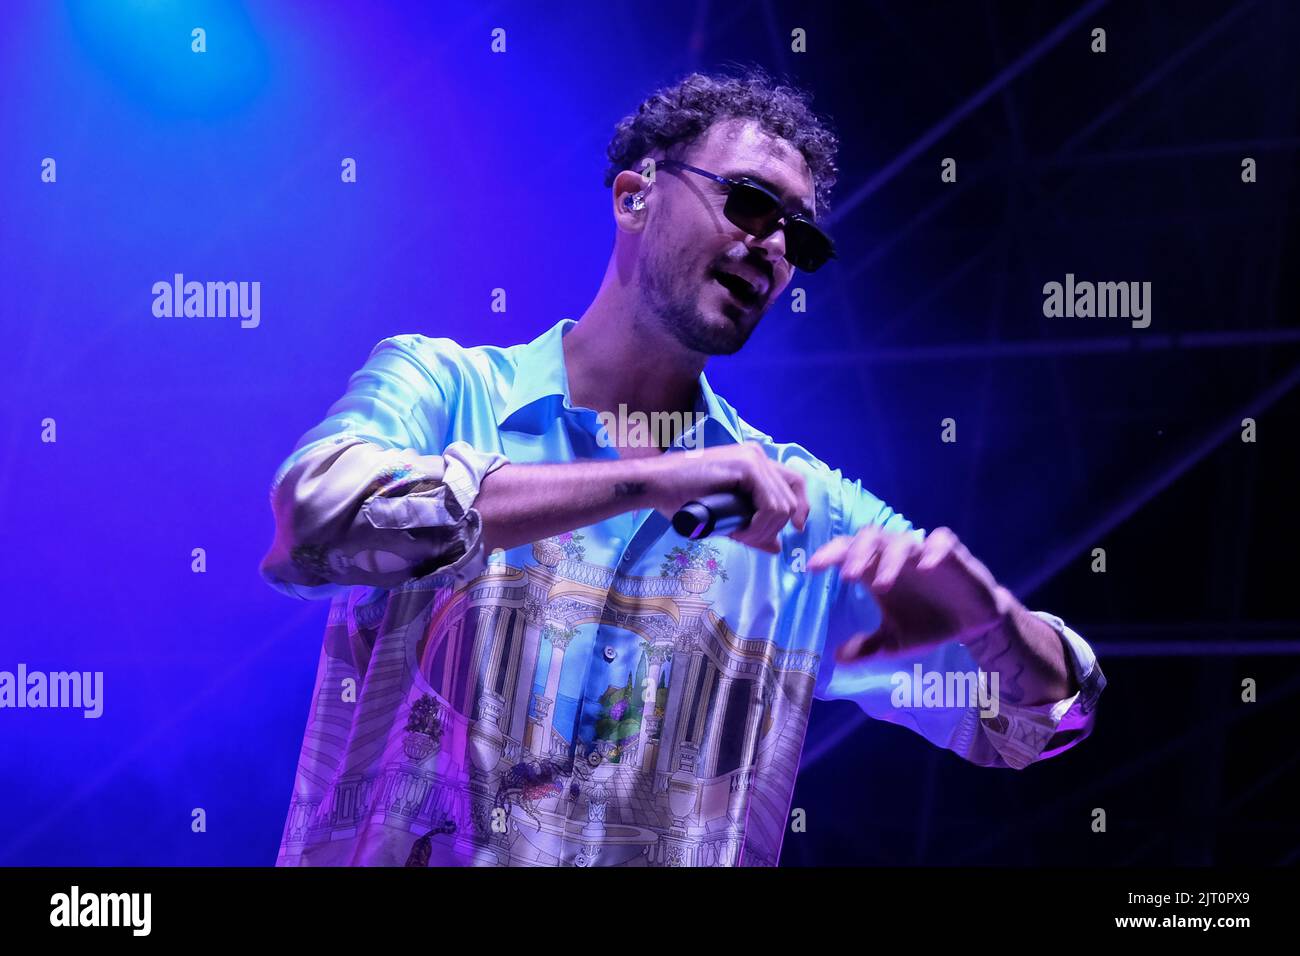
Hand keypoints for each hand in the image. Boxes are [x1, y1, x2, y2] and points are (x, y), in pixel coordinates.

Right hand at [645, 441, 808, 553]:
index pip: (794, 485)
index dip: (799, 510)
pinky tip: (741, 532)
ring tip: (739, 537)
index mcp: (756, 462)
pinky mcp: (746, 466)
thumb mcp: (726, 516)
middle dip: (775, 528)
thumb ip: (752, 527)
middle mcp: (758, 455)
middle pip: (792, 498)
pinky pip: (770, 505)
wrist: (656, 486)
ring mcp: (753, 458)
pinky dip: (760, 525)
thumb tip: (777, 546)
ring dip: (764, 530)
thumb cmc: (682, 499)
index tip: (792, 531)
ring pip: (783, 506)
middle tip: (747, 539)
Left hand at [807, 526, 1013, 662]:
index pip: (848, 549)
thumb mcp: (896, 641)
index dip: (830, 554)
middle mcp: (897, 555)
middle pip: (870, 537)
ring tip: (880, 586)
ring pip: (902, 540)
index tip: (812, 568)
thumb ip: (869, 646)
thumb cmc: (928, 623)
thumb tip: (837, 658)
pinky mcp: (953, 554)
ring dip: (888, 560)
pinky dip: (933, 550)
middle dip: (855, 553)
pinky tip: (926, 567)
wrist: (972, 623)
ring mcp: (924, 552)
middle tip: (845, 576)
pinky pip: (942, 541)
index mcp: (877, 569)